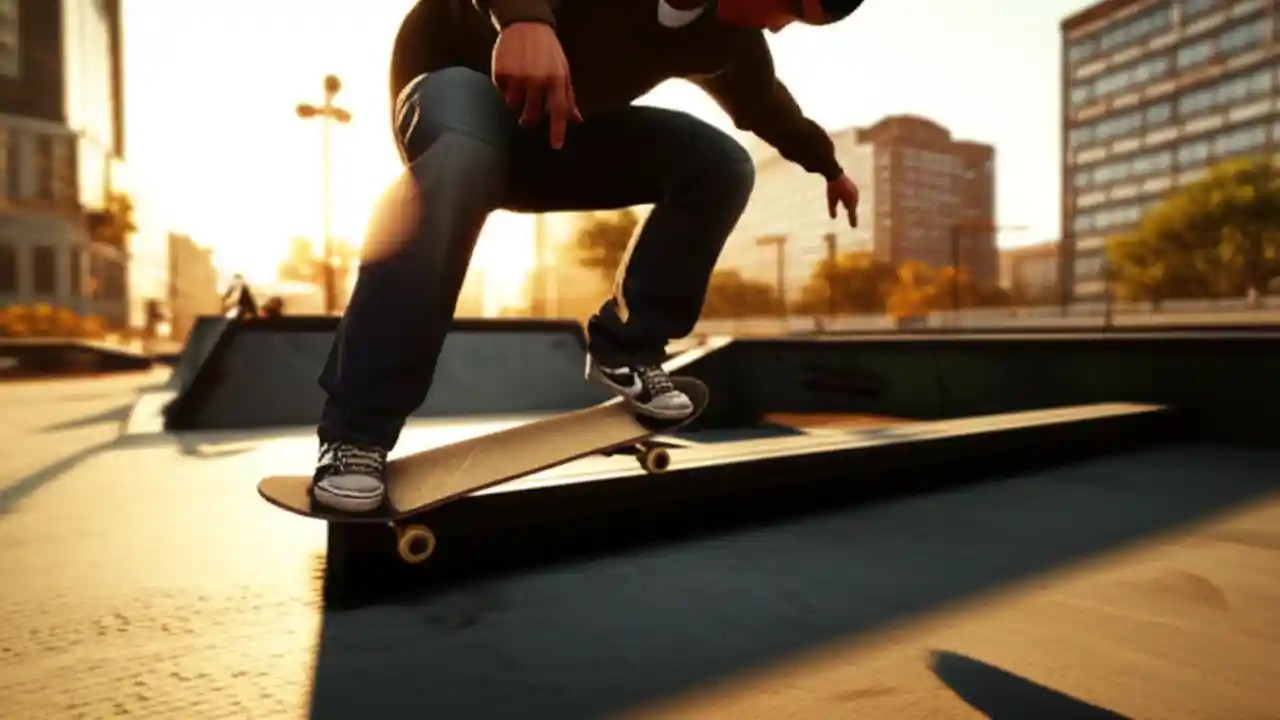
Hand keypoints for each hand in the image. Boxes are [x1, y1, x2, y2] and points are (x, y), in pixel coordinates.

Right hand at [491, 21, 582, 148]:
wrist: (526, 25)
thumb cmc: (548, 51)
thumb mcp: (563, 71)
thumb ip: (568, 97)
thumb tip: (577, 119)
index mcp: (556, 79)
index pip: (558, 111)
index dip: (557, 131)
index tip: (556, 146)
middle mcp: (537, 80)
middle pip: (531, 115)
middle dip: (528, 119)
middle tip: (526, 118)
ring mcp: (517, 76)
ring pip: (513, 105)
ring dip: (515, 99)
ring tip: (519, 82)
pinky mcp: (501, 72)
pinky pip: (500, 91)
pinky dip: (504, 86)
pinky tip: (511, 72)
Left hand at [826, 173, 858, 226]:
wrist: (834, 173)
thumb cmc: (833, 187)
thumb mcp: (831, 200)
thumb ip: (832, 209)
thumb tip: (833, 218)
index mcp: (851, 200)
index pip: (852, 213)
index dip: (853, 220)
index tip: (854, 227)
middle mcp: (855, 196)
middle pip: (853, 208)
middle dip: (852, 214)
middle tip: (853, 223)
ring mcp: (855, 191)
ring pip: (853, 202)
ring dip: (851, 208)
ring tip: (850, 213)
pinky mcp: (852, 187)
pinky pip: (852, 197)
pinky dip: (850, 202)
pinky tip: (847, 203)